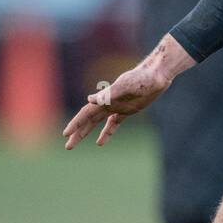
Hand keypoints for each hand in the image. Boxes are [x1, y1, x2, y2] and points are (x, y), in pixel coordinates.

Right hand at [62, 34, 193, 149]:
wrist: (156, 76)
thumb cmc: (142, 79)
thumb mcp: (125, 86)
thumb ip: (108, 94)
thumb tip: (89, 100)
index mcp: (105, 99)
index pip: (86, 114)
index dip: (76, 124)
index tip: (66, 134)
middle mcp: (108, 103)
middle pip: (88, 121)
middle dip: (78, 133)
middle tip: (68, 146)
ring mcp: (116, 107)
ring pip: (97, 123)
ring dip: (87, 133)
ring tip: (76, 143)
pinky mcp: (127, 111)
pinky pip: (113, 124)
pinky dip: (106, 133)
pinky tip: (100, 142)